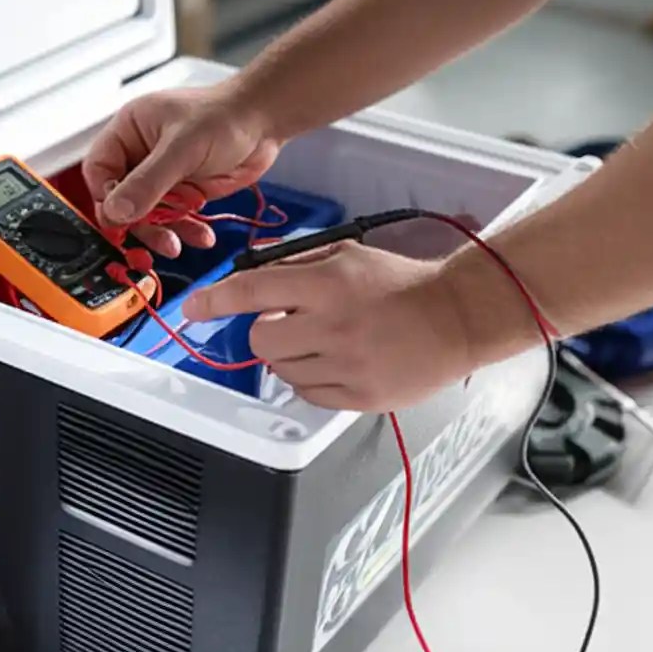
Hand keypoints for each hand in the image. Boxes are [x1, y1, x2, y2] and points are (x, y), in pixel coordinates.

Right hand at [82, 85, 279, 257]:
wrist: (266, 122)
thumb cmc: (225, 116)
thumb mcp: (183, 148)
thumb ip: (148, 182)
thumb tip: (116, 211)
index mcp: (129, 131)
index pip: (99, 171)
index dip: (106, 197)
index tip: (120, 220)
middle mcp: (140, 154)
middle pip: (121, 199)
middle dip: (137, 224)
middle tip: (152, 242)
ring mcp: (162, 175)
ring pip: (147, 215)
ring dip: (162, 233)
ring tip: (177, 245)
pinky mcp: (183, 191)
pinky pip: (174, 219)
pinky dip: (186, 231)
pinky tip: (201, 237)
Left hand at [181, 241, 474, 411]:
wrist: (457, 317)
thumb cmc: (401, 283)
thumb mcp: (347, 254)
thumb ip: (295, 262)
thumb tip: (250, 266)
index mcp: (328, 284)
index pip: (252, 291)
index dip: (216, 301)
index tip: (194, 309)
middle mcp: (333, 326)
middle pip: (260, 341)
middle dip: (266, 332)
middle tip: (292, 323)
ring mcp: (346, 366)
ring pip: (281, 371)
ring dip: (290, 357)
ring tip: (324, 342)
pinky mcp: (359, 397)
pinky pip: (307, 395)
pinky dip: (311, 381)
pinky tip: (337, 363)